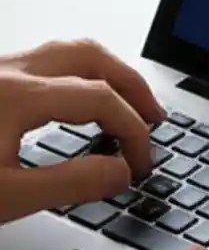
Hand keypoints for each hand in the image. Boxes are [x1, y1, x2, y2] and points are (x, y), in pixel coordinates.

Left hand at [0, 40, 164, 222]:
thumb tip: (119, 173)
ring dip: (105, 75)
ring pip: (64, 52)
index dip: (133, 130)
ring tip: (125, 102)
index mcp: (15, 96)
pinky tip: (75, 103)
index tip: (140, 161)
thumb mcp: (4, 198)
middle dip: (131, 86)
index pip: (100, 99)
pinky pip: (42, 62)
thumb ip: (68, 185)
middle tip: (153, 116)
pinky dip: (75, 77)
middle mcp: (5, 72)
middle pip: (89, 57)